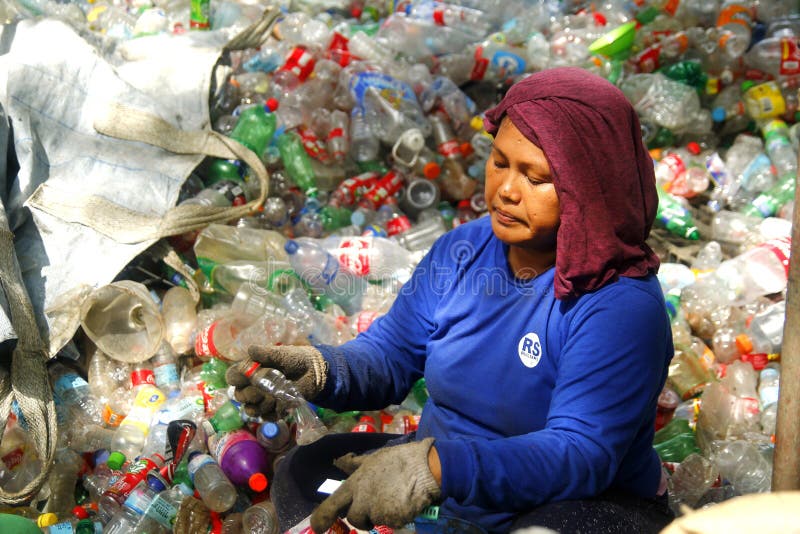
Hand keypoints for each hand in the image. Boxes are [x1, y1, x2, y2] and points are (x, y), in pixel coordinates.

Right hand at [225, 344, 327, 417]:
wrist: (314, 371)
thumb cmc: (295, 359)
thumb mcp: (281, 354)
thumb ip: (266, 354)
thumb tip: (251, 349)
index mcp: (250, 370)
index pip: (232, 377)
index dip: (236, 379)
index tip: (247, 377)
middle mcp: (253, 386)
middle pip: (239, 396)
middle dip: (251, 394)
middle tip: (264, 389)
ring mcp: (263, 400)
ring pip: (252, 409)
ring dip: (263, 404)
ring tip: (276, 396)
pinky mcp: (274, 410)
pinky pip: (267, 417)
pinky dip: (274, 413)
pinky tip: (283, 404)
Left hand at [311, 438, 440, 531]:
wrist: (426, 467)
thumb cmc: (399, 460)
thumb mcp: (373, 458)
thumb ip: (354, 464)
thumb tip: (339, 461)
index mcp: (356, 484)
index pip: (333, 504)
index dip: (322, 518)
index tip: (318, 527)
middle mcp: (363, 500)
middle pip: (353, 518)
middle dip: (362, 514)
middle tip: (375, 503)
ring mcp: (378, 512)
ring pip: (373, 521)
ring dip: (379, 514)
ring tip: (393, 498)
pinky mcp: (393, 521)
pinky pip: (390, 523)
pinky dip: (394, 516)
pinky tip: (403, 503)